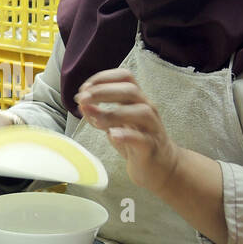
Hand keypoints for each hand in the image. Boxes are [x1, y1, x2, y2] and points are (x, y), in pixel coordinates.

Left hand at [75, 69, 180, 193]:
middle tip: (82, 99)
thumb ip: (98, 113)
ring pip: (140, 111)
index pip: (124, 76)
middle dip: (103, 91)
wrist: (161, 166)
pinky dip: (127, 135)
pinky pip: (142, 138)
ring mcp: (152, 127)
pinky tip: (113, 135)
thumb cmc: (135, 141)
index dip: (103, 78)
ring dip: (113, 113)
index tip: (84, 88)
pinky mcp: (151, 146)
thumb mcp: (113, 125)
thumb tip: (81, 103)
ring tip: (95, 121)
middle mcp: (146, 108)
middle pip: (130, 90)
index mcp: (136, 100)